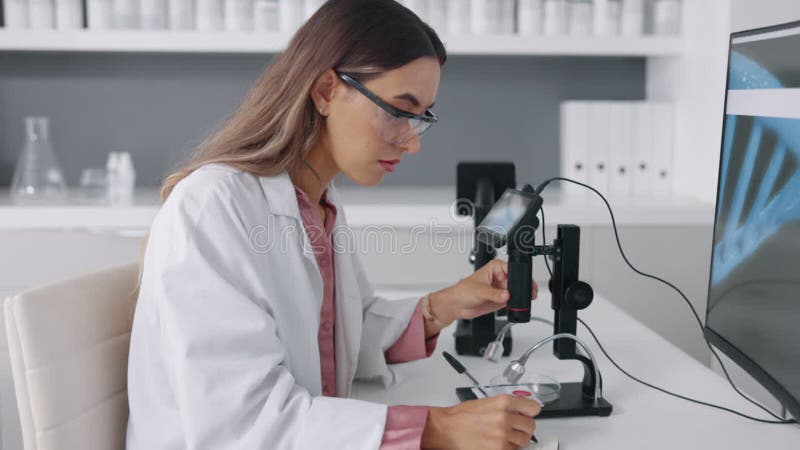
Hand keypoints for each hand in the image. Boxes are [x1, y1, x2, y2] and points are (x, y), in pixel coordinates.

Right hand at [421, 394, 540, 449]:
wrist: (446, 429)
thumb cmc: (461, 416)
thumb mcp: (485, 402)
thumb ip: (505, 405)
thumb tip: (520, 409)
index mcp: (503, 402)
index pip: (533, 408)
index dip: (530, 412)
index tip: (527, 415)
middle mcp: (505, 418)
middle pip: (530, 426)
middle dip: (524, 428)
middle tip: (515, 428)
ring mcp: (502, 436)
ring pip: (524, 441)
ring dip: (516, 439)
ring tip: (503, 436)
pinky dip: (507, 448)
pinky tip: (497, 443)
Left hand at [429, 259, 538, 324]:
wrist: (456, 305)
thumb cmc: (462, 291)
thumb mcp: (479, 291)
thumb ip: (494, 294)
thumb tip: (506, 295)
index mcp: (495, 267)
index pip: (513, 268)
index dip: (519, 275)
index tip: (523, 283)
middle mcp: (500, 277)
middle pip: (518, 281)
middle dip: (523, 288)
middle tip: (527, 293)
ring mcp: (502, 288)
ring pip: (517, 292)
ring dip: (520, 297)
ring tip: (520, 301)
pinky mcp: (502, 299)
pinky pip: (513, 301)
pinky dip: (516, 304)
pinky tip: (515, 306)